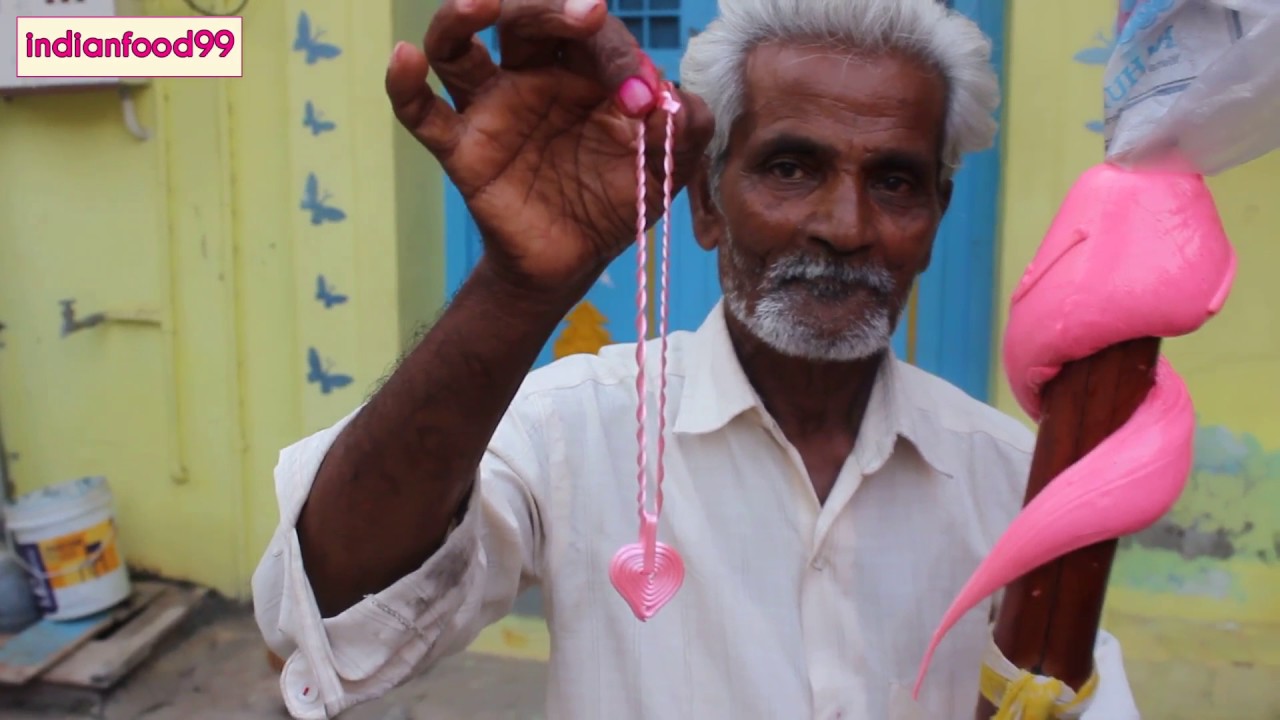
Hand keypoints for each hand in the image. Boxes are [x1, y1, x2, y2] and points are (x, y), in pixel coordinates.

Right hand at [386, 0, 714, 292]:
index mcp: (582, 70)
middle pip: (522, 18)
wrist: (574, 261)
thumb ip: (686, 132)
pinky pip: (421, 112)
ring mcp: (491, 108)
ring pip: (458, 46)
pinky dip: (405, 86)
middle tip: (587, 14)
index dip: (616, 49)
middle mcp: (530, 75)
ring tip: (479, 2)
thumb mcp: (664, 167)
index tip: (642, 93)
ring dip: (460, 16)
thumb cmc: (616, 199)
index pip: (590, 34)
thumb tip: (679, 102)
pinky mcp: (461, 149)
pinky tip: (404, 60)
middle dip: (551, 7)